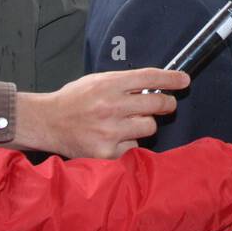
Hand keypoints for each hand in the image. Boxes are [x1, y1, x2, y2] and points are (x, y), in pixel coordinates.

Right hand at [13, 68, 190, 158]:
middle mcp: (111, 106)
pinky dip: (129, 144)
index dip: (171, 79)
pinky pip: (135, 148)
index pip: (149, 78)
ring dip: (145, 125)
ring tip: (128, 124)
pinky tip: (115, 139)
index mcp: (109, 84)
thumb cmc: (75, 99)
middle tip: (165, 105)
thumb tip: (156, 85)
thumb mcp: (98, 80)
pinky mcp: (107, 152)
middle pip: (158, 104)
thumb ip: (124, 82)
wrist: (47, 122)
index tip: (184, 81)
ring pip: (150, 127)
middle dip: (166, 104)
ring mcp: (110, 131)